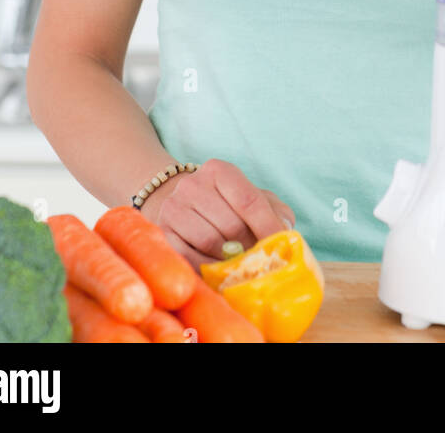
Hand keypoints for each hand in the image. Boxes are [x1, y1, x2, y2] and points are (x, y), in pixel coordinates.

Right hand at [138, 159, 295, 268]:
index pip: (249, 200)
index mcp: (219, 170)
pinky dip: (207, 269)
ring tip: (238, 266)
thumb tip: (284, 232)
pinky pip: (188, 257)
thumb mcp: (251, 199)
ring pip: (210, 243)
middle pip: (231, 225)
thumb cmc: (224, 206)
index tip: (280, 247)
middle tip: (259, 262)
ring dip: (229, 260)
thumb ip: (274, 211)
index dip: (267, 226)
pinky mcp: (160, 232)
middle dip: (250, 248)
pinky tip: (217, 272)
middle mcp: (192, 184)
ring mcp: (173, 207)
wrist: (178, 205)